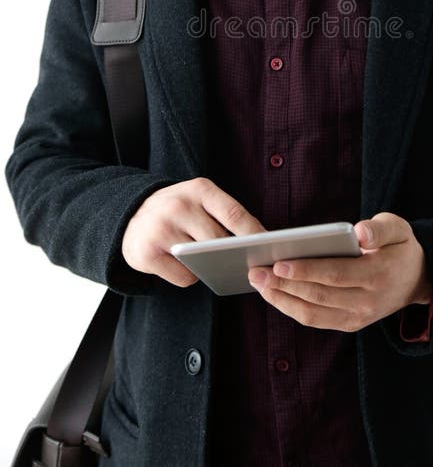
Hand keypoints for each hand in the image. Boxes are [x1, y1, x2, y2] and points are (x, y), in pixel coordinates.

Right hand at [122, 177, 265, 286]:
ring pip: (203, 261)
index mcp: (199, 189)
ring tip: (206, 258)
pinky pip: (184, 277)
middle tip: (244, 263)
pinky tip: (180, 264)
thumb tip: (257, 244)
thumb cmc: (177, 209)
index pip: (235, 213)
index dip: (254, 234)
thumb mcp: (198, 199)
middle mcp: (179, 206)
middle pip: (219, 241)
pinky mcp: (147, 253)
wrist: (129, 214)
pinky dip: (189, 276)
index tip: (269, 248)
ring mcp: (161, 229)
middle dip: (233, 255)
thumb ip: (223, 215)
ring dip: (209, 266)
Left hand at [247, 212, 431, 331]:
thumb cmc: (400, 247)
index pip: (336, 274)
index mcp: (378, 274)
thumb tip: (360, 232)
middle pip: (319, 295)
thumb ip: (380, 229)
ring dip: (282, 299)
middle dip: (284, 284)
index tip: (279, 262)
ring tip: (258, 283)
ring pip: (313, 313)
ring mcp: (359, 317)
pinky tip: (274, 294)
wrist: (418, 280)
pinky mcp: (350, 324)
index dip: (306, 270)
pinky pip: (316, 320)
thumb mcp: (399, 228)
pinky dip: (292, 309)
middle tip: (256, 271)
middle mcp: (368, 301)